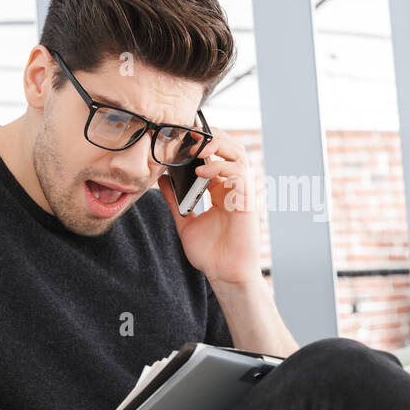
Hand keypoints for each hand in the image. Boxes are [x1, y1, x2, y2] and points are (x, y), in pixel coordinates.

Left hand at [156, 128, 261, 285]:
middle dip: (212, 136)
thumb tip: (162, 179)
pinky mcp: (247, 200)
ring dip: (218, 146)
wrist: (224, 274)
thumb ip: (175, 200)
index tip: (181, 138)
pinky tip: (202, 172)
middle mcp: (233, 188)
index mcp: (221, 190)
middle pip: (231, 148)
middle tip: (189, 135)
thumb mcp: (185, 222)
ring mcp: (242, 193)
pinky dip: (220, 167)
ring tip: (197, 148)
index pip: (216, 156)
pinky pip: (239, 173)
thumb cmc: (210, 254)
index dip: (201, 143)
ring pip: (238, 154)